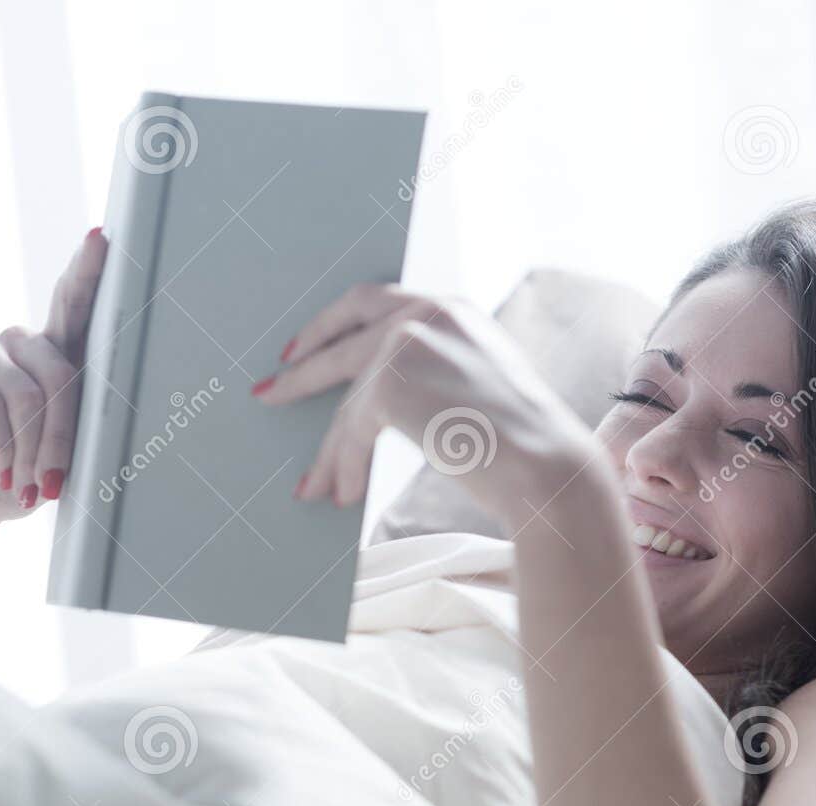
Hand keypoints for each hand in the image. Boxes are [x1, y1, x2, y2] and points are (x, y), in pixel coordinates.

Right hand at [0, 228, 107, 536]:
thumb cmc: (13, 482)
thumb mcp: (54, 460)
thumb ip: (76, 429)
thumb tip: (109, 419)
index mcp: (52, 358)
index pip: (74, 309)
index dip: (86, 272)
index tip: (100, 238)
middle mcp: (18, 345)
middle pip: (60, 371)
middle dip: (64, 436)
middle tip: (56, 484)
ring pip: (28, 394)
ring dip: (33, 451)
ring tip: (30, 488)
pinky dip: (2, 448)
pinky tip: (3, 474)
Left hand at [253, 285, 599, 526]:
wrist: (544, 464)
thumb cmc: (521, 443)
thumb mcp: (477, 386)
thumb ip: (434, 373)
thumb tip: (375, 400)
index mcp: (454, 307)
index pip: (376, 301)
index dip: (333, 325)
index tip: (302, 348)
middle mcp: (429, 312)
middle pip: (346, 333)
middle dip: (303, 367)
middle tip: (271, 390)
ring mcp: (408, 342)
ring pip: (349, 398)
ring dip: (330, 450)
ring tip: (312, 486)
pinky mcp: (391, 381)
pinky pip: (353, 429)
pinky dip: (344, 465)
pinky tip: (342, 494)